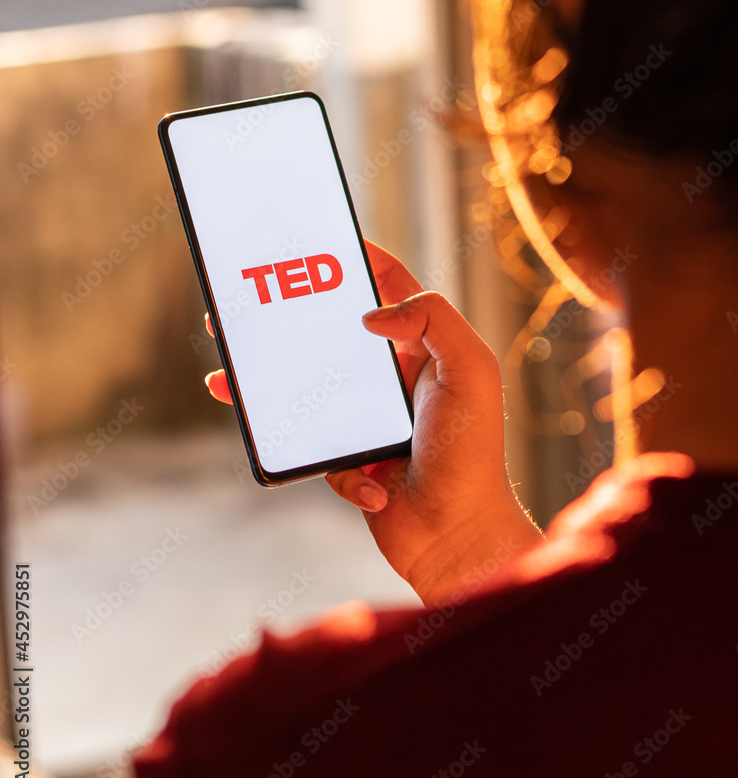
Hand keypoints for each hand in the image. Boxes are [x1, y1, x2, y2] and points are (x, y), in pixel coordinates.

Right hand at [204, 242, 541, 604]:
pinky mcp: (350, 458)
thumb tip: (373, 315)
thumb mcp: (471, 371)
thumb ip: (434, 321)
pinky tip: (371, 484)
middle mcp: (394, 380)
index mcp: (423, 350)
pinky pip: (319, 450)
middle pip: (333, 336)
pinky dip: (339, 470)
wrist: (456, 536)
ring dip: (268, 385)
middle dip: (290, 320)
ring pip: (308, 390)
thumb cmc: (472, 453)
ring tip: (223, 378)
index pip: (392, 289)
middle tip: (245, 306)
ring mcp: (369, 419)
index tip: (324, 241)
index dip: (362, 261)